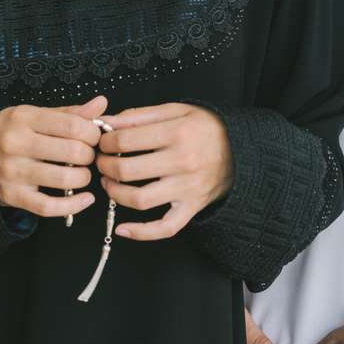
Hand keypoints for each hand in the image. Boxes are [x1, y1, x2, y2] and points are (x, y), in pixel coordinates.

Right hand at [0, 95, 106, 218]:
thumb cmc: (17, 133)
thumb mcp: (38, 115)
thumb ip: (70, 113)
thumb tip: (101, 104)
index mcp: (24, 118)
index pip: (72, 125)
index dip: (92, 133)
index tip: (93, 137)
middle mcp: (15, 143)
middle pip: (72, 151)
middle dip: (89, 155)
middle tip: (86, 155)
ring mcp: (12, 171)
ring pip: (64, 179)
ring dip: (83, 178)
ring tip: (82, 173)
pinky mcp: (12, 195)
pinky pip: (48, 207)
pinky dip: (73, 205)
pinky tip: (85, 199)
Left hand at [94, 102, 233, 241]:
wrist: (242, 150)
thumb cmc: (205, 128)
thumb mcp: (176, 110)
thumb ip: (140, 115)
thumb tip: (106, 122)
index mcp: (177, 132)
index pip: (126, 140)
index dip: (106, 141)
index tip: (103, 142)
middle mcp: (182, 161)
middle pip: (127, 170)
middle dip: (105, 166)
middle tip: (102, 161)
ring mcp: (187, 188)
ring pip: (139, 199)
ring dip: (114, 193)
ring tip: (109, 183)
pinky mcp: (191, 207)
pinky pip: (165, 228)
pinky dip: (141, 233)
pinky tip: (123, 228)